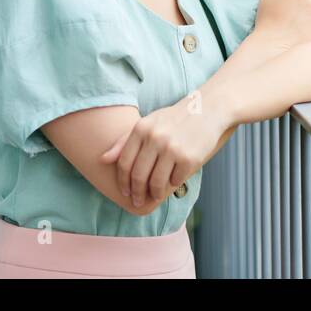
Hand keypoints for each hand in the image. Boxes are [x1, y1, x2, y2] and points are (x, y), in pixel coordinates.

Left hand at [99, 93, 230, 208]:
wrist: (207, 109)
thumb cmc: (173, 119)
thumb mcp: (148, 123)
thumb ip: (124, 141)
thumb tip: (102, 160)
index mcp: (141, 128)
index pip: (124, 162)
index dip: (122, 181)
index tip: (125, 192)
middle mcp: (155, 138)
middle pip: (138, 176)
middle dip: (136, 193)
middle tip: (137, 201)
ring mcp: (173, 148)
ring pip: (156, 183)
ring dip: (154, 193)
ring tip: (155, 195)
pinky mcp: (189, 158)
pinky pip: (175, 180)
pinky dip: (173, 184)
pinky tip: (173, 182)